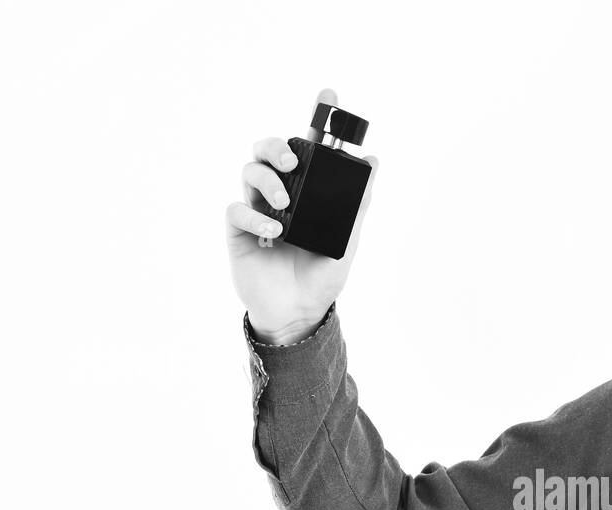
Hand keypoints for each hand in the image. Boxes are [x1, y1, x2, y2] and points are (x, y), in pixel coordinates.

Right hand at [225, 88, 378, 344]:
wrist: (299, 313)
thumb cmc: (321, 278)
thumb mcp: (346, 241)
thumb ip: (356, 205)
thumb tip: (373, 163)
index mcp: (308, 193)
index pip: (310, 149)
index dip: (318, 118)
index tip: (330, 94)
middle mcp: (280, 194)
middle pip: (269, 150)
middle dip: (278, 145)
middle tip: (291, 159)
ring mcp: (258, 209)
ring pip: (250, 170)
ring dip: (268, 179)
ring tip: (284, 202)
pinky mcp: (239, 230)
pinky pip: (238, 208)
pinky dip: (255, 216)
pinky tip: (273, 232)